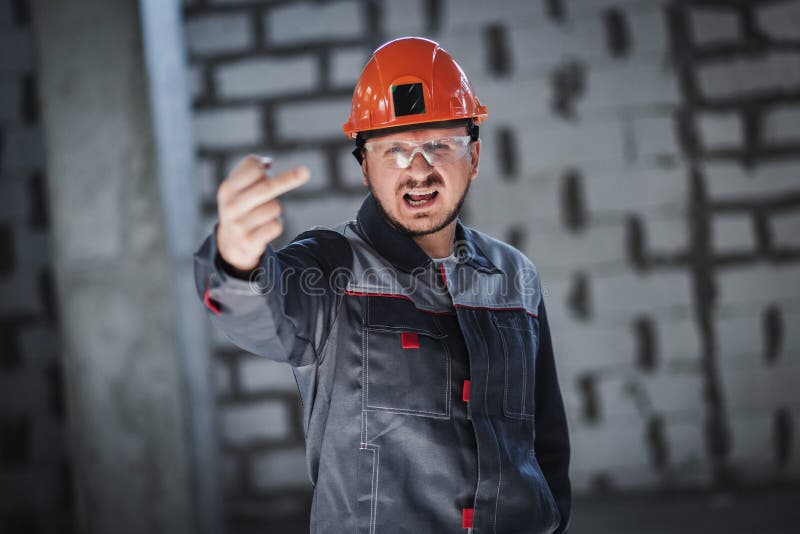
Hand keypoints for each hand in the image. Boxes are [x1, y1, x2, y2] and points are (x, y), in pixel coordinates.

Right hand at [216, 155, 309, 272]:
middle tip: (305, 172)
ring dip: (275, 209)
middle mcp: (231, 207)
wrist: (230, 245)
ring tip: (262, 215)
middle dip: (288, 179)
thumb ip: (249, 170)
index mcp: (227, 189)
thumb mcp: (237, 188)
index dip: (262, 169)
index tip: (264, 171)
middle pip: (266, 187)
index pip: (252, 170)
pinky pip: (276, 226)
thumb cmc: (240, 207)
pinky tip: (263, 229)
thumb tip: (267, 163)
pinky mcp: (250, 242)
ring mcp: (239, 226)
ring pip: (275, 207)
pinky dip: (275, 225)